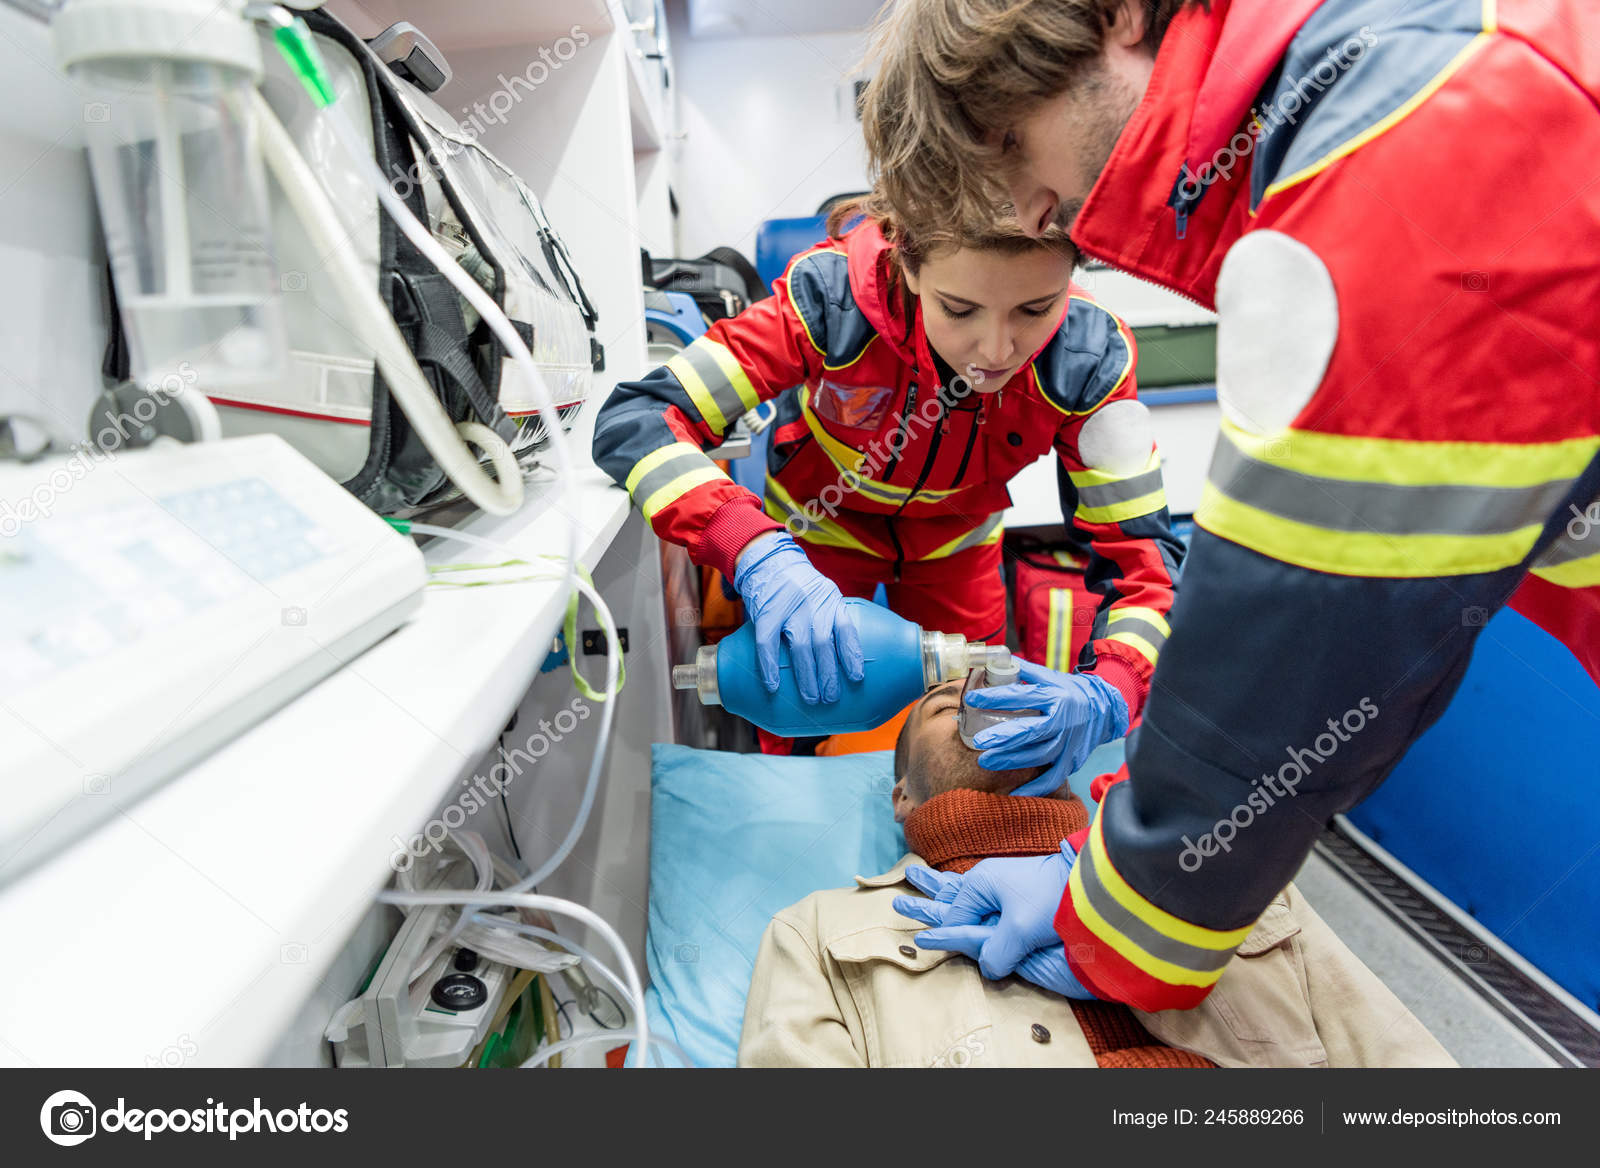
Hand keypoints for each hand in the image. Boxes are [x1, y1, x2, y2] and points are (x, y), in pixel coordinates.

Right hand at [732, 532, 863, 702]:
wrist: (769, 559)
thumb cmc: (799, 585)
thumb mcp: (823, 593)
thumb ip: (831, 617)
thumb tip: (842, 657)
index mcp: (831, 600)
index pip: (846, 629)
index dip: (851, 655)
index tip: (857, 677)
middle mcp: (813, 604)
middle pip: (824, 643)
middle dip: (829, 673)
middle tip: (831, 697)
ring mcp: (789, 608)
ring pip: (801, 646)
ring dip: (807, 675)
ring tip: (811, 698)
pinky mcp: (766, 612)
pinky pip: (768, 643)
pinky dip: (770, 666)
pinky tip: (773, 685)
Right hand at [891, 845, 1092, 1000]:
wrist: (1084, 881)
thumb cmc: (1050, 901)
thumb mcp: (1019, 932)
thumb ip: (997, 953)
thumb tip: (988, 968)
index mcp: (980, 884)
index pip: (955, 917)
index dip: (952, 937)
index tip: (948, 949)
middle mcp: (985, 879)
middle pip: (951, 897)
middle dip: (926, 901)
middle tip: (898, 902)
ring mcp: (999, 881)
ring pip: (963, 893)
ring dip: (942, 893)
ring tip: (916, 880)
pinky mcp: (1014, 886)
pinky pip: (981, 894)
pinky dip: (967, 896)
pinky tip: (957, 889)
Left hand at [965, 660, 1127, 796]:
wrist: (1104, 709)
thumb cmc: (1070, 692)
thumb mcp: (1050, 676)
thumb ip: (1024, 672)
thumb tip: (994, 663)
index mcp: (1054, 696)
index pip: (1021, 697)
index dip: (995, 698)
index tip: (971, 700)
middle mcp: (1062, 721)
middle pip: (1031, 730)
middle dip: (1003, 736)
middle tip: (979, 740)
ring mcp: (1068, 743)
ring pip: (1038, 755)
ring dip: (1011, 759)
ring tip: (985, 760)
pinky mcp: (1071, 761)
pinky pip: (1052, 779)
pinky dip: (1034, 789)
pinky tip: (1013, 794)